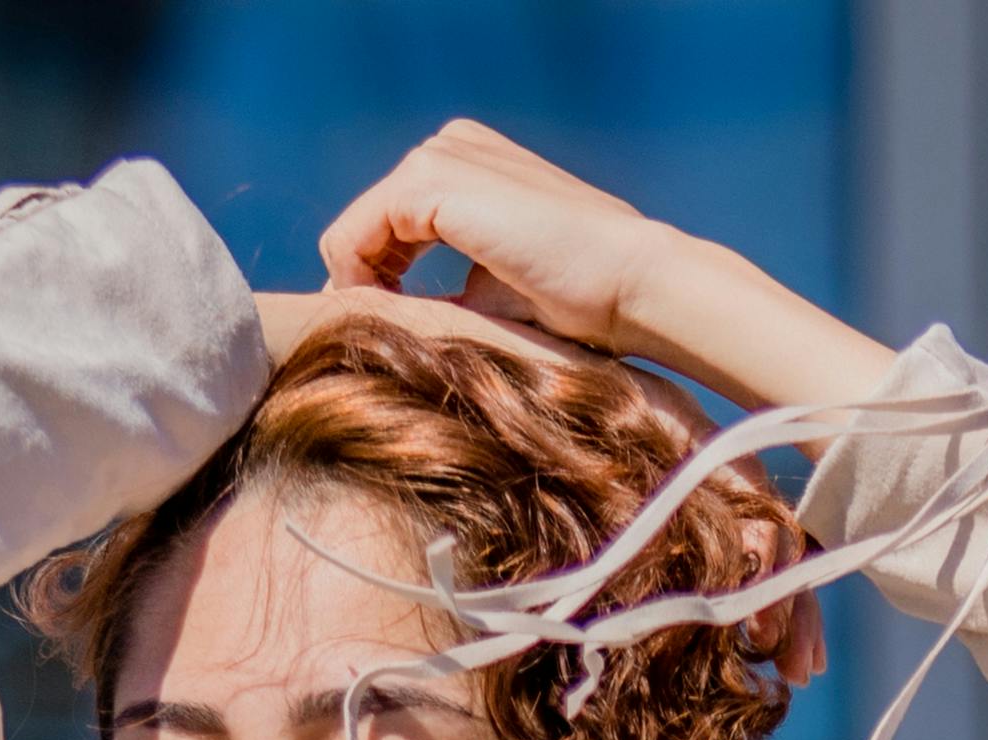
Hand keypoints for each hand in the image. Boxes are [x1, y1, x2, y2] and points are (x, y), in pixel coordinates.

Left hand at [316, 118, 894, 429]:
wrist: (633, 283)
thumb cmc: (584, 303)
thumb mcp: (500, 291)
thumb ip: (451, 290)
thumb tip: (399, 325)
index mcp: (471, 161)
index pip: (392, 220)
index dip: (381, 281)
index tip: (394, 336)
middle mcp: (451, 144)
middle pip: (368, 224)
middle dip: (369, 286)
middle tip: (390, 346)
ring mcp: (441, 157)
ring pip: (356, 231)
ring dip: (364, 291)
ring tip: (394, 340)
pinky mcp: (431, 183)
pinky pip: (353, 239)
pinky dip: (358, 287)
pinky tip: (390, 324)